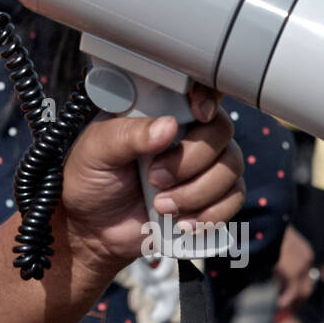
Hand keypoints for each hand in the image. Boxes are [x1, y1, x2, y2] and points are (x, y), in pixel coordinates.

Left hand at [60, 84, 244, 274]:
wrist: (92, 231)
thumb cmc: (90, 181)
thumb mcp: (97, 151)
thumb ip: (128, 135)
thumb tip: (167, 126)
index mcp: (159, 113)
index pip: (198, 92)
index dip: (207, 98)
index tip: (198, 115)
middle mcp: (187, 135)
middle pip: (220, 133)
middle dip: (191, 162)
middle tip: (155, 178)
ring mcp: (202, 167)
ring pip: (230, 168)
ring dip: (198, 192)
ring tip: (162, 206)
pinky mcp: (210, 198)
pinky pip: (233, 199)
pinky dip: (211, 214)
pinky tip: (183, 222)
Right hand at [274, 225, 315, 307]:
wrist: (267, 222)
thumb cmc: (266, 229)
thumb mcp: (276, 242)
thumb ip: (279, 255)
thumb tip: (272, 266)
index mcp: (305, 253)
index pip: (307, 276)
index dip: (299, 288)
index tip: (289, 296)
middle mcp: (308, 261)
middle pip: (308, 287)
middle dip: (299, 299)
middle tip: (289, 308)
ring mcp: (302, 268)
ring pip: (303, 292)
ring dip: (294, 302)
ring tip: (283, 310)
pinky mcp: (293, 274)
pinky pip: (291, 293)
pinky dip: (286, 301)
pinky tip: (279, 305)